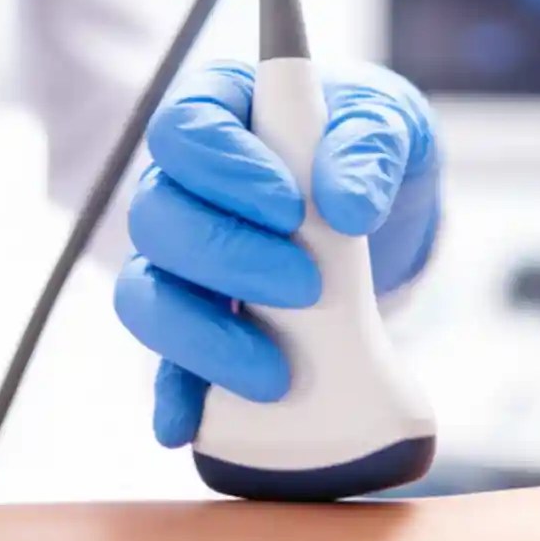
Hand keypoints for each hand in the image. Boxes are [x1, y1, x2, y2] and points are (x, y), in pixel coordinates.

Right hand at [114, 61, 439, 447]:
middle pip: (157, 217)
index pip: (184, 129)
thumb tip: (347, 205)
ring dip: (202, 337)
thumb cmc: (370, 147)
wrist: (379, 205)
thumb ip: (370, 145)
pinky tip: (185, 426)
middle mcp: (183, 186)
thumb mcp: (391, 124)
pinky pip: (165, 362)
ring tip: (276, 371)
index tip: (290, 206)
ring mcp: (181, 261)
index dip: (222, 169)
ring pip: (148, 295)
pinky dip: (174, 395)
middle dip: (226, 258)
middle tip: (307, 286)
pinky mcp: (196, 325)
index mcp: (220, 114)